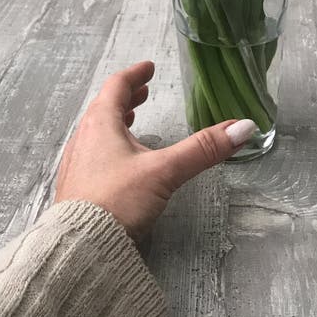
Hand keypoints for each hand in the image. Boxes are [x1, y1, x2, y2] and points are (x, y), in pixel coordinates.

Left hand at [54, 60, 256, 239]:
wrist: (79, 249)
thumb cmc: (118, 202)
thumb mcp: (165, 171)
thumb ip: (203, 149)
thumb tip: (242, 127)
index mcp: (101, 123)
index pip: (117, 86)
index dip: (135, 75)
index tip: (148, 68)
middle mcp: (83, 138)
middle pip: (104, 107)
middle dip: (126, 97)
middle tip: (143, 92)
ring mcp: (75, 163)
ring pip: (96, 131)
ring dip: (115, 120)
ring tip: (131, 120)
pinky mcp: (74, 188)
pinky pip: (91, 153)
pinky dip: (107, 144)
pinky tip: (118, 162)